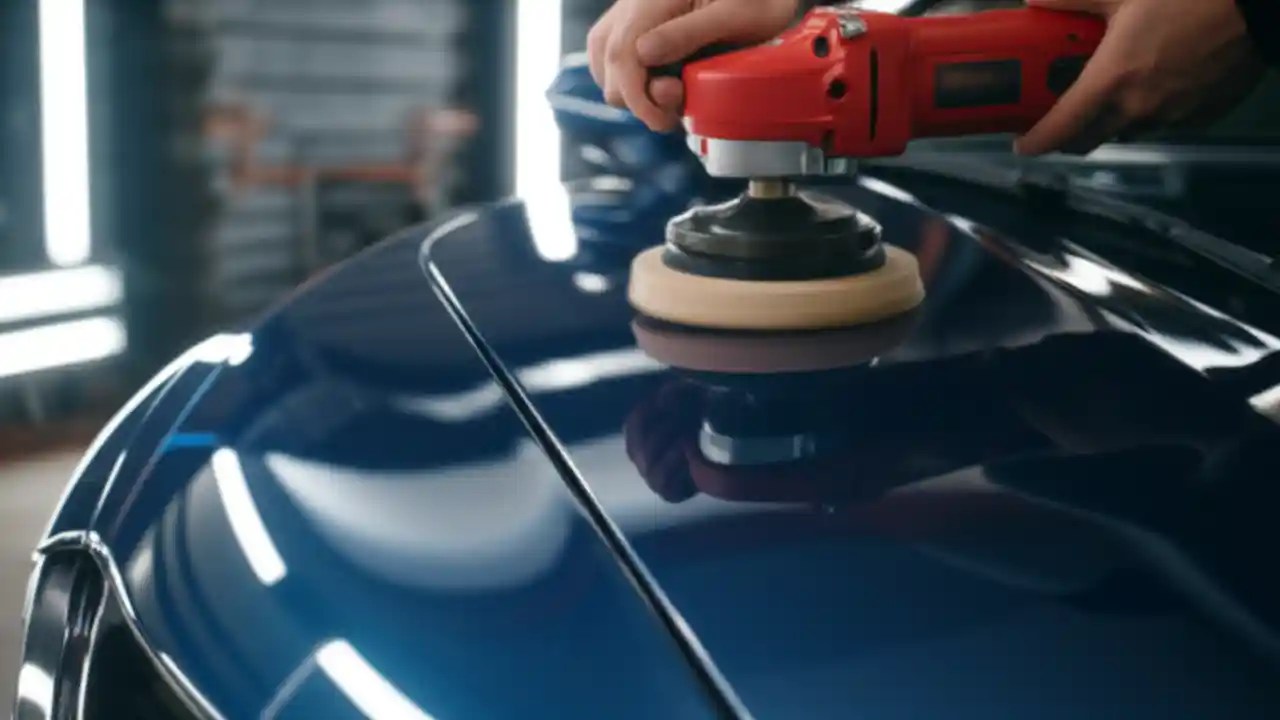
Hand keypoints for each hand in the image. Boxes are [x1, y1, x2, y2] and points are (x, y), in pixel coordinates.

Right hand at [588, 0, 799, 131]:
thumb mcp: (734, 15)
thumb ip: (687, 32)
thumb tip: (643, 54)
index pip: (621, 55)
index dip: (637, 98)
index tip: (663, 121)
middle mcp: (631, 2)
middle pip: (610, 65)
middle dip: (640, 99)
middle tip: (680, 101)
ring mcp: (627, 11)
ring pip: (605, 64)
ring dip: (634, 92)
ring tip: (675, 92)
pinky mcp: (633, 24)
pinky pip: (612, 58)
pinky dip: (631, 80)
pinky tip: (661, 84)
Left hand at [1016, 0, 1265, 154]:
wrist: (1258, 5)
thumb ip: (1072, 0)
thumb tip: (1036, 2)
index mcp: (1110, 82)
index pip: (1060, 129)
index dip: (1035, 142)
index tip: (1022, 145)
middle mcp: (1137, 109)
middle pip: (1089, 141)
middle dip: (1068, 137)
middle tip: (1060, 121)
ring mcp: (1172, 117)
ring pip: (1127, 132)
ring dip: (1111, 122)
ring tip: (1111, 95)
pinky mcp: (1202, 117)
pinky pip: (1165, 124)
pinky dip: (1151, 112)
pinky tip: (1156, 85)